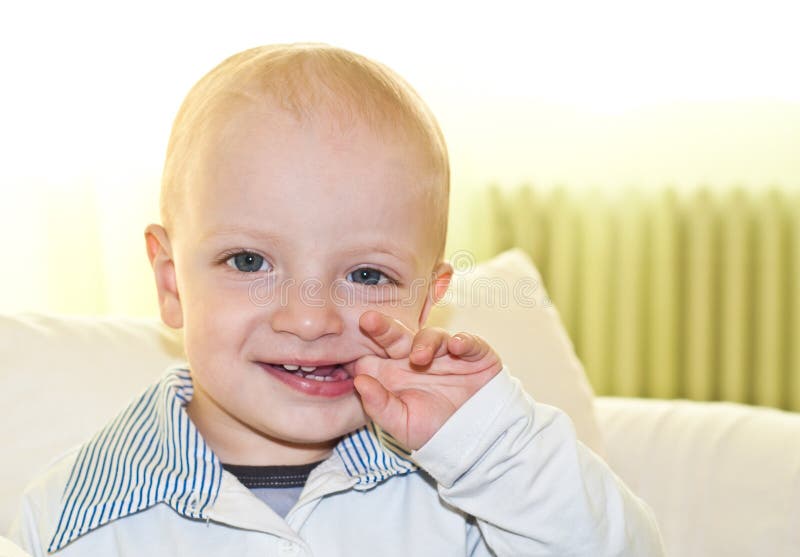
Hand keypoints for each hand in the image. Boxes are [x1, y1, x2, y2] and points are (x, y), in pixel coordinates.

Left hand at [353, 310, 502, 450]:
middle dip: (383, 327)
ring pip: (431, 336)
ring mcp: (444, 354)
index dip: (361, 347)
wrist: (476, 440)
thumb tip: (359, 381)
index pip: (373, 352)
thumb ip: (379, 406)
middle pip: (396, 336)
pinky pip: (468, 341)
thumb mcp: (402, 425)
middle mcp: (415, 358)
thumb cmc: (434, 431)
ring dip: (425, 342)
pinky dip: (463, 341)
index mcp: (393, 372)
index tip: (345, 343)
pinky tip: (456, 347)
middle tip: (369, 320)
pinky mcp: (473, 353)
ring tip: (419, 357)